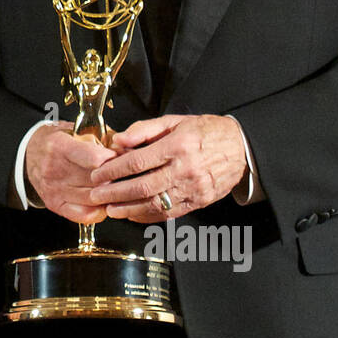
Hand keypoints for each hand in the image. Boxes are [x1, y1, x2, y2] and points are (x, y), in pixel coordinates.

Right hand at [25, 121, 117, 222]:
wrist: (28, 154)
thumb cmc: (57, 140)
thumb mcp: (76, 129)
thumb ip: (101, 136)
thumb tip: (126, 148)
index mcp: (59, 146)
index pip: (94, 159)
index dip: (113, 159)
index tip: (119, 157)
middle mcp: (54, 169)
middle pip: (96, 181)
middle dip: (116, 178)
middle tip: (125, 174)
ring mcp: (54, 189)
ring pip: (93, 199)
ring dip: (110, 195)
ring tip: (118, 187)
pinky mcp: (55, 204)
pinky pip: (83, 215)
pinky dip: (98, 211)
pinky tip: (104, 202)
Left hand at [87, 114, 247, 222]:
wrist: (241, 147)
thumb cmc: (205, 131)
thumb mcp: (175, 121)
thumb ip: (144, 129)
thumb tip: (118, 141)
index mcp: (178, 146)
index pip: (138, 162)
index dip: (114, 171)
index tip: (98, 175)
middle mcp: (186, 169)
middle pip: (143, 186)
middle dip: (115, 193)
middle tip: (96, 195)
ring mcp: (194, 188)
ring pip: (155, 204)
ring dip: (128, 209)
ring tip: (110, 209)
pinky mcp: (200, 202)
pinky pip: (170, 214)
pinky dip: (148, 217)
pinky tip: (133, 214)